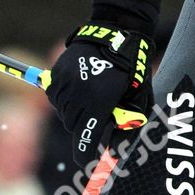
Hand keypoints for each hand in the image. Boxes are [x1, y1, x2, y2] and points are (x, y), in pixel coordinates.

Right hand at [43, 23, 152, 166]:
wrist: (117, 33)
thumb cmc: (133, 68)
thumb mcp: (139, 99)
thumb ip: (127, 127)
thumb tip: (115, 153)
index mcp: (98, 103)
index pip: (85, 138)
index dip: (84, 152)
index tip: (85, 160)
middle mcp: (77, 95)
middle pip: (73, 125)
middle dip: (84, 125)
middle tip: (98, 114)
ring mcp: (64, 83)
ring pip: (63, 111)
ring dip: (75, 110)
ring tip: (91, 95)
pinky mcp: (55, 74)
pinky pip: (56, 96)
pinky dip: (66, 97)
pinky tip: (81, 86)